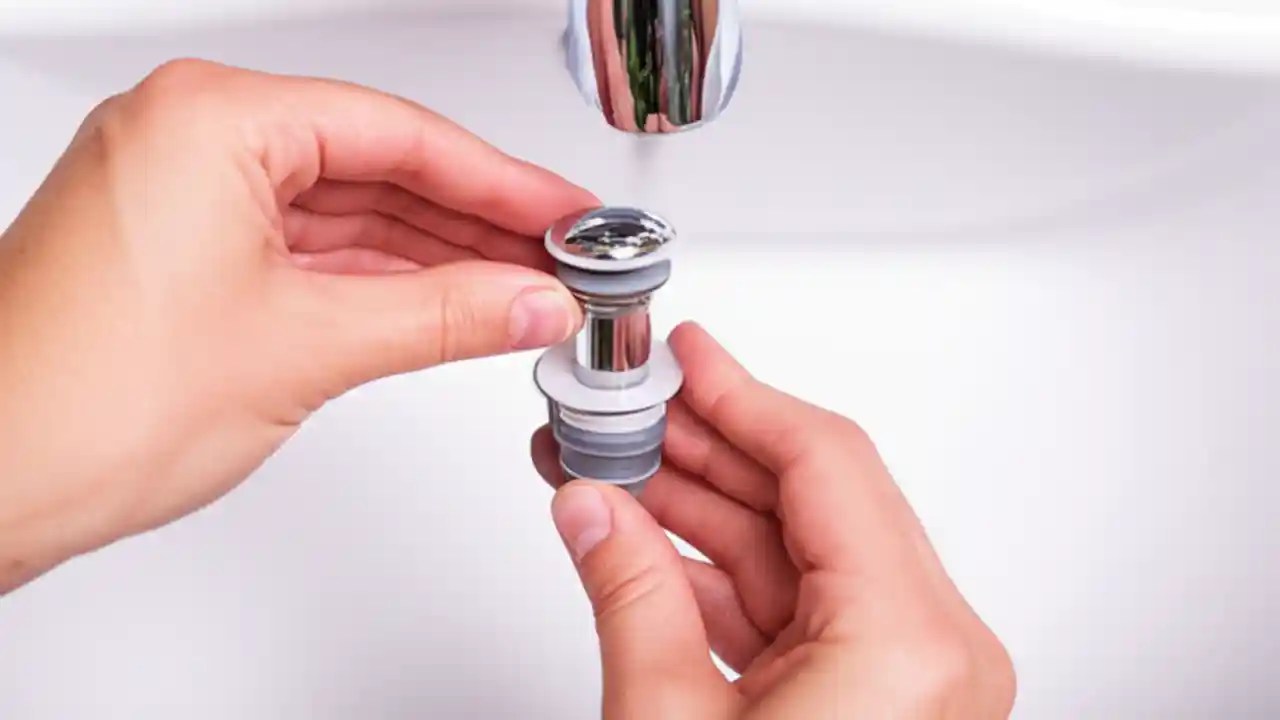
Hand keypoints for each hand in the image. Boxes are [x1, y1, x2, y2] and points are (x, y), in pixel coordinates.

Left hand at [0, 59, 596, 591]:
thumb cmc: (81, 403)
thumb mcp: (306, 347)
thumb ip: (441, 314)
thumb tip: (528, 300)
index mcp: (211, 120)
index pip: (397, 132)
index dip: (498, 180)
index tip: (562, 213)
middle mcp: (190, 137)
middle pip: (374, 165)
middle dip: (472, 219)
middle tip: (555, 254)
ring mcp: (183, 193)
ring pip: (343, 211)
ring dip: (432, 253)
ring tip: (519, 284)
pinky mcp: (182, 249)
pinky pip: (305, 247)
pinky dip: (377, 279)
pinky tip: (446, 301)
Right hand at [532, 323, 1016, 717]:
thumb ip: (626, 594)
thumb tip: (592, 507)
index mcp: (909, 645)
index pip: (825, 463)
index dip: (744, 393)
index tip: (690, 352)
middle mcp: (930, 654)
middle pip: (811, 498)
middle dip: (705, 447)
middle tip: (629, 406)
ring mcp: (906, 679)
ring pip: (794, 551)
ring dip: (702, 507)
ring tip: (612, 464)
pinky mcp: (871, 702)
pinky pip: (791, 607)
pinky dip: (717, 570)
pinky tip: (644, 536)